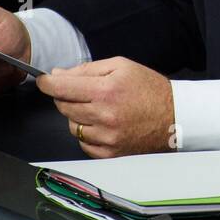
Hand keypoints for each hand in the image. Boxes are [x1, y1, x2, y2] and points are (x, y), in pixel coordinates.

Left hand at [37, 58, 176, 157]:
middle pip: (63, 106)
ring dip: (78, 116)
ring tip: (100, 109)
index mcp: (106, 91)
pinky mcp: (109, 152)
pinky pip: (83, 143)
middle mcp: (104, 115)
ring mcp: (106, 137)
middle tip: (83, 92)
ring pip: (71, 125)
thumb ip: (87, 69)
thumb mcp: (122, 66)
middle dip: (66, 96)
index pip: (61, 87)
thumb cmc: (150, 89)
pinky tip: (104, 124)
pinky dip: (88, 133)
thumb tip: (58, 75)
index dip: (47, 83)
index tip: (44, 80)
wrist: (175, 116)